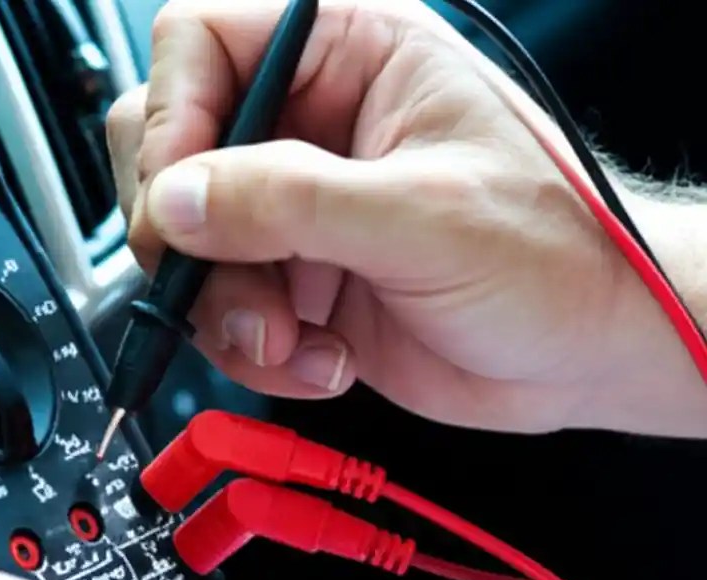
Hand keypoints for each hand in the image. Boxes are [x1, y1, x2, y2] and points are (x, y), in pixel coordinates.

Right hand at [107, 0, 706, 436]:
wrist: (587, 352)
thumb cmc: (554, 254)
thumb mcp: (423, 216)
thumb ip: (288, 201)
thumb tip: (175, 203)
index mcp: (348, 54)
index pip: (200, 44)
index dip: (174, 120)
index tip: (182, 203)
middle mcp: (307, 123)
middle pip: (169, 146)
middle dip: (189, 235)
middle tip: (227, 281)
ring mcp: (292, 205)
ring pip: (183, 242)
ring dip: (224, 309)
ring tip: (292, 339)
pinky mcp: (289, 277)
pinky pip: (215, 308)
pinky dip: (253, 350)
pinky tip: (320, 357)